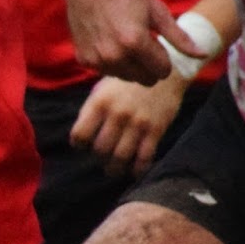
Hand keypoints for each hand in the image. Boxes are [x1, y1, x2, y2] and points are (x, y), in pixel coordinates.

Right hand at [62, 0, 200, 84]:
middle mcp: (113, 55)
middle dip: (149, 66)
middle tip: (145, 45)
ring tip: (126, 42)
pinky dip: (112, 61)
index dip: (165, 59)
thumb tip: (203, 54)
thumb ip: (179, 38)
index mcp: (134, 42)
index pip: (162, 71)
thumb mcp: (157, 12)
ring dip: (130, 65)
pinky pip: (106, 71)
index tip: (158, 44)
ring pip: (125, 77)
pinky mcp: (83, 58)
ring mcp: (96, 59)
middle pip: (144, 80)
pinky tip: (109, 41)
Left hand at [70, 71, 187, 178]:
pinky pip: (144, 157)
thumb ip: (92, 111)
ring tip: (113, 170)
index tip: (82, 147)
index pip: (80, 134)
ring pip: (121, 156)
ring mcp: (137, 124)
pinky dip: (137, 169)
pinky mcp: (156, 130)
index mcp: (99, 103)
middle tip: (101, 160)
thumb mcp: (103, 89)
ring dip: (115, 168)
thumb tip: (82, 135)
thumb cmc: (128, 83)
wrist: (166, 72)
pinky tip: (133, 171)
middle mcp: (116, 115)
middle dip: (98, 158)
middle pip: (100, 149)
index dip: (79, 144)